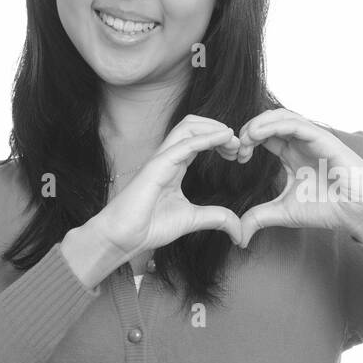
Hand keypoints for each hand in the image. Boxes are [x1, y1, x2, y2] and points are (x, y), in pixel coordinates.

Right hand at [91, 114, 243, 256]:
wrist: (123, 237)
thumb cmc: (149, 226)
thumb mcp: (193, 220)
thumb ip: (216, 219)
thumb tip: (239, 231)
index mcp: (175, 165)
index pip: (199, 139)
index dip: (221, 140)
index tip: (238, 154)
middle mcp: (169, 157)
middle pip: (194, 124)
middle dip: (219, 128)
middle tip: (239, 146)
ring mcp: (162, 159)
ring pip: (188, 126)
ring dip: (215, 128)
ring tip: (234, 141)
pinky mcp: (157, 165)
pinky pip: (185, 144)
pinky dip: (207, 137)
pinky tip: (225, 138)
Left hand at [234, 109, 362, 247]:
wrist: (357, 213)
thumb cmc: (328, 209)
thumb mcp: (284, 213)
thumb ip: (259, 217)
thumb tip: (238, 235)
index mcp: (292, 155)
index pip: (265, 136)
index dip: (248, 141)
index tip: (238, 158)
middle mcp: (301, 143)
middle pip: (270, 121)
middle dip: (250, 129)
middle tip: (239, 146)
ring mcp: (312, 139)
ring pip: (282, 116)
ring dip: (259, 123)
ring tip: (246, 138)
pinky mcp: (323, 139)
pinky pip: (296, 123)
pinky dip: (274, 124)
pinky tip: (258, 135)